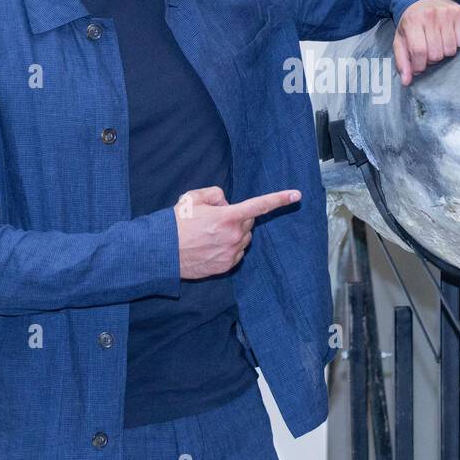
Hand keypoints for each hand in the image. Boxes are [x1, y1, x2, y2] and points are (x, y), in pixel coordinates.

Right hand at [174, 186, 300, 278]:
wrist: (162, 252)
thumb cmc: (176, 224)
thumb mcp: (192, 198)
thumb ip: (215, 194)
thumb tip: (226, 203)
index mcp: (227, 216)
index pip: (259, 206)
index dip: (279, 199)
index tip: (297, 195)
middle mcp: (233, 236)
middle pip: (248, 222)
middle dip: (237, 217)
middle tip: (214, 219)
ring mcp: (231, 253)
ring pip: (243, 238)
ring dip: (234, 233)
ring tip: (209, 234)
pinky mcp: (227, 266)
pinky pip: (237, 253)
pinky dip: (229, 247)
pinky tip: (210, 246)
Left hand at [393, 0, 459, 84]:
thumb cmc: (411, 23)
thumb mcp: (401, 40)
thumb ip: (402, 62)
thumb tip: (406, 82)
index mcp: (413, 21)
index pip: (419, 52)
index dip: (419, 65)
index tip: (419, 67)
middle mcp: (430, 15)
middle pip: (436, 53)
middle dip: (432, 59)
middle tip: (428, 51)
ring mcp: (446, 13)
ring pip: (451, 50)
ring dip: (444, 52)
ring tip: (438, 43)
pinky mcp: (459, 12)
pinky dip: (457, 44)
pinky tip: (449, 36)